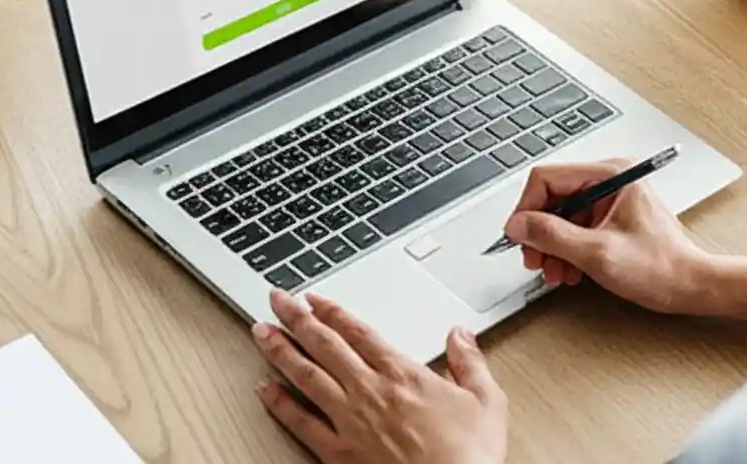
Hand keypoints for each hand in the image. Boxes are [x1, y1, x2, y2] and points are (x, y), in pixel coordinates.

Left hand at [251, 289, 508, 463]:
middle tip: (276, 299)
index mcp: (403, 374)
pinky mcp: (339, 453)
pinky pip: (301, 423)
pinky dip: (279, 403)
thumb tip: (460, 334)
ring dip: (280, 349)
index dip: (332, 311)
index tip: (313, 298)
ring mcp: (350, 422)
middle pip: (325, 344)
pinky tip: (264, 389)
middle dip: (296, 317)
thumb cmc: (470, 457)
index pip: (358, 332)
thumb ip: (470, 362)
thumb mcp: (486, 401)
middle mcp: (370, 391)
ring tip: (260, 331)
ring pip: (305, 376)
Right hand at [504, 159, 712, 313]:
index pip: (547, 177)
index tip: (518, 235)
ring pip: (559, 217)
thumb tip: (518, 225)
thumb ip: (552, 235)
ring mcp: (608, 200)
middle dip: (539, 233)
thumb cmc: (661, 267)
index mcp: (609, 175)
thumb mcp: (597, 253)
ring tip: (553, 271)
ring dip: (550, 246)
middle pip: (551, 198)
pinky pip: (574, 229)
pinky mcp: (609, 219)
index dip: (526, 208)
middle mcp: (608, 181)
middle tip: (534, 258)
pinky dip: (565, 251)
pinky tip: (568, 271)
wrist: (692, 286)